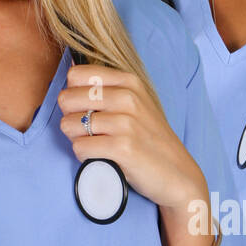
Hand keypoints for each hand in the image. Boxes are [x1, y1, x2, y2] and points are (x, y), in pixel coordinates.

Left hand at [57, 63, 207, 211]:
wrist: (178, 174)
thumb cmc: (150, 140)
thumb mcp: (135, 103)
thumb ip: (106, 88)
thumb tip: (70, 71)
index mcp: (129, 82)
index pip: (75, 75)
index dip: (72, 94)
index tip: (84, 109)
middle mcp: (128, 98)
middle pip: (67, 99)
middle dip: (70, 118)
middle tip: (88, 132)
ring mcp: (126, 122)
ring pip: (69, 124)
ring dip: (76, 139)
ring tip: (96, 145)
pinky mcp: (122, 147)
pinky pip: (79, 147)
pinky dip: (84, 156)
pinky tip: (99, 158)